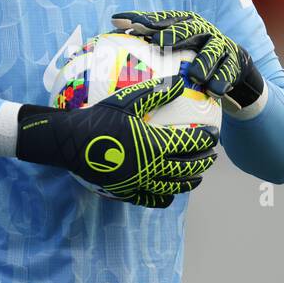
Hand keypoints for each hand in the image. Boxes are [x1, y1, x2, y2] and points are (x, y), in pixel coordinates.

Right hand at [15, 74, 219, 207]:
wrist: (70, 142)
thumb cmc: (98, 118)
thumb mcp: (127, 100)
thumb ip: (155, 93)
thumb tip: (180, 82)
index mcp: (153, 145)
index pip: (190, 144)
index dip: (206, 139)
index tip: (214, 134)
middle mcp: (150, 168)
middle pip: (188, 168)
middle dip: (204, 161)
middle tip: (212, 154)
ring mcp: (139, 183)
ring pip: (175, 187)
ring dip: (191, 181)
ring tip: (199, 175)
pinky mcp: (127, 192)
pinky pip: (153, 200)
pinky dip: (166, 197)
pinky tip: (171, 192)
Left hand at [111, 10, 265, 114]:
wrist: (232, 64)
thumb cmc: (193, 55)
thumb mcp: (175, 47)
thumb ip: (150, 40)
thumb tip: (114, 29)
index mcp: (185, 24)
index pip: (162, 20)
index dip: (144, 19)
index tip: (125, 23)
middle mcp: (203, 31)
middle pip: (189, 29)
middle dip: (175, 35)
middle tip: (159, 43)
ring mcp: (220, 46)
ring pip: (212, 52)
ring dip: (203, 62)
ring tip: (195, 75)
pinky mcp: (233, 63)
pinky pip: (228, 72)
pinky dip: (221, 81)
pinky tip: (214, 91)